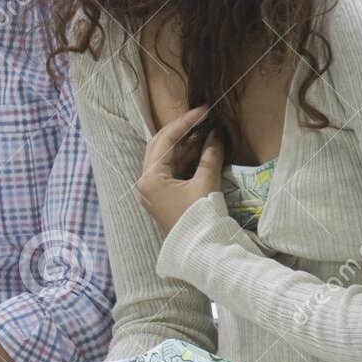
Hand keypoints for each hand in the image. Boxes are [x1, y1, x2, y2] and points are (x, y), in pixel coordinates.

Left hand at [138, 105, 224, 234]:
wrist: (200, 250)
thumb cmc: (200, 217)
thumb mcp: (206, 184)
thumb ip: (209, 156)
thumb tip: (215, 136)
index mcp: (150, 178)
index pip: (165, 141)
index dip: (185, 123)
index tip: (202, 110)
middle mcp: (145, 182)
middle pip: (160, 146)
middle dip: (181, 131)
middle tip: (202, 118)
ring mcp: (152, 189)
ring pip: (165, 158)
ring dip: (184, 145)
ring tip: (205, 131)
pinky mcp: (161, 196)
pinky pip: (170, 170)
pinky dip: (185, 159)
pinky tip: (201, 149)